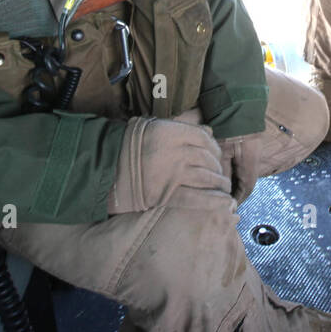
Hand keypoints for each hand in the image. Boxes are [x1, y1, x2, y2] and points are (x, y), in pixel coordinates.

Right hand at [107, 118, 230, 214]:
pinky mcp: (167, 195)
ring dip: (219, 184)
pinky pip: (197, 199)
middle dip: (218, 168)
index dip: (214, 147)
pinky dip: (214, 202)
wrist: (105, 169)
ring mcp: (172, 174)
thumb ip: (181, 128)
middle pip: (208, 160)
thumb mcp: (153, 127)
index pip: (204, 138)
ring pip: (207, 179)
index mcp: (170, 133)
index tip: (216, 154)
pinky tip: (225, 203)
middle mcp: (175, 152)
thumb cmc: (129, 146)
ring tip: (223, 188)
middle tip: (220, 174)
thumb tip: (209, 131)